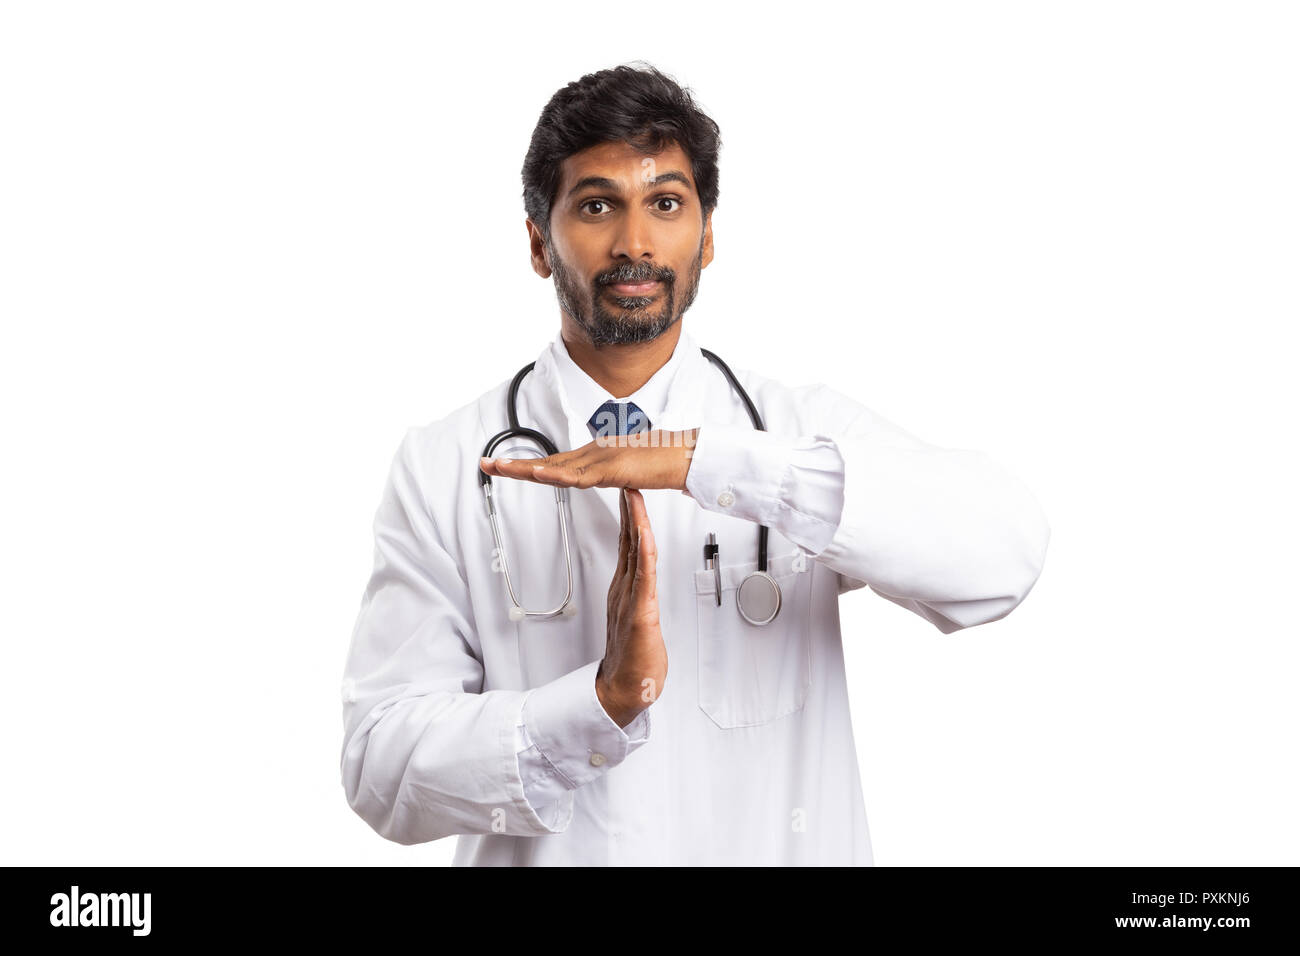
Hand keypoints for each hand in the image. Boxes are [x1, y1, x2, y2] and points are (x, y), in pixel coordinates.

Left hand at [479, 428, 699, 491]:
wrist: (686, 456)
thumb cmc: (661, 461)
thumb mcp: (625, 471)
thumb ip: (606, 474)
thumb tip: (591, 478)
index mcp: (592, 458)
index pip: (551, 463)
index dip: (524, 467)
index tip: (498, 466)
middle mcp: (591, 455)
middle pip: (546, 462)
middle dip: (513, 466)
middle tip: (484, 465)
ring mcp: (601, 460)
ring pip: (557, 467)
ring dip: (527, 469)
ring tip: (500, 469)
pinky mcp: (614, 468)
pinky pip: (581, 475)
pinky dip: (558, 474)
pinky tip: (540, 474)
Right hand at [594, 487, 665, 727]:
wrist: (623, 693)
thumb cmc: (632, 663)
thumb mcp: (638, 623)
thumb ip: (638, 604)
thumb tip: (641, 592)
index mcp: (625, 590)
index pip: (628, 546)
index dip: (630, 517)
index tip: (629, 493)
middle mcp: (626, 590)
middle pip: (629, 541)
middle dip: (630, 509)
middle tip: (626, 479)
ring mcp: (632, 600)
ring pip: (635, 553)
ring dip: (635, 522)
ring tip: (633, 495)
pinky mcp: (641, 613)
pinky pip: (643, 576)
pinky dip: (643, 552)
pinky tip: (643, 533)